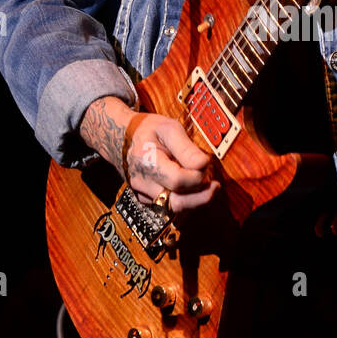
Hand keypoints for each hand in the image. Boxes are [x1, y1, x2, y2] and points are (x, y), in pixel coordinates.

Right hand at [79, 96, 218, 216]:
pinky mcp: (145, 200)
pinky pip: (169, 207)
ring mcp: (142, 194)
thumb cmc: (148, 130)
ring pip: (174, 209)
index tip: (206, 164)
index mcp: (147, 162)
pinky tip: (191, 187)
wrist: (121, 138)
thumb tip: (203, 164)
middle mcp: (142, 183)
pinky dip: (184, 200)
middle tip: (215, 184)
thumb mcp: (169, 128)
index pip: (178, 181)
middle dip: (201, 196)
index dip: (198, 177)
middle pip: (177, 203)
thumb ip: (186, 147)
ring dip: (195, 200)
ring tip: (204, 182)